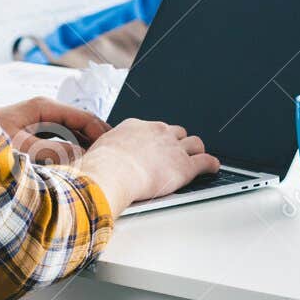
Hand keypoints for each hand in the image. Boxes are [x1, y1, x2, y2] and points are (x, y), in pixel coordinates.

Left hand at [0, 97, 108, 165]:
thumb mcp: (22, 148)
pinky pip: (58, 144)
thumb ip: (54, 151)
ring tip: (97, 167)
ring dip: (83, 150)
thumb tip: (83, 157)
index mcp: (43, 107)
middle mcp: (42, 112)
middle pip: (80, 126)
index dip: (103, 134)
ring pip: (70, 136)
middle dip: (96, 142)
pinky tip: (75, 169)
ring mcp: (37, 124)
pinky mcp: (30, 136)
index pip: (84, 117)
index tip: (117, 150)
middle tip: (112, 162)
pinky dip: (69, 155)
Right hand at [75, 118, 220, 213]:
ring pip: (194, 143)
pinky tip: (213, 168)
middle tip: (178, 151)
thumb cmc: (99, 167)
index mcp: (136, 126)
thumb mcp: (95, 153)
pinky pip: (205, 161)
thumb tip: (86, 165)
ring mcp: (173, 148)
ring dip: (196, 151)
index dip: (158, 139)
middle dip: (178, 142)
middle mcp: (158, 132)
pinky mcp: (184, 166)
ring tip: (198, 157)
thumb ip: (99, 156)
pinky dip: (211, 164)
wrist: (111, 173)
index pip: (153, 128)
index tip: (157, 145)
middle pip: (176, 132)